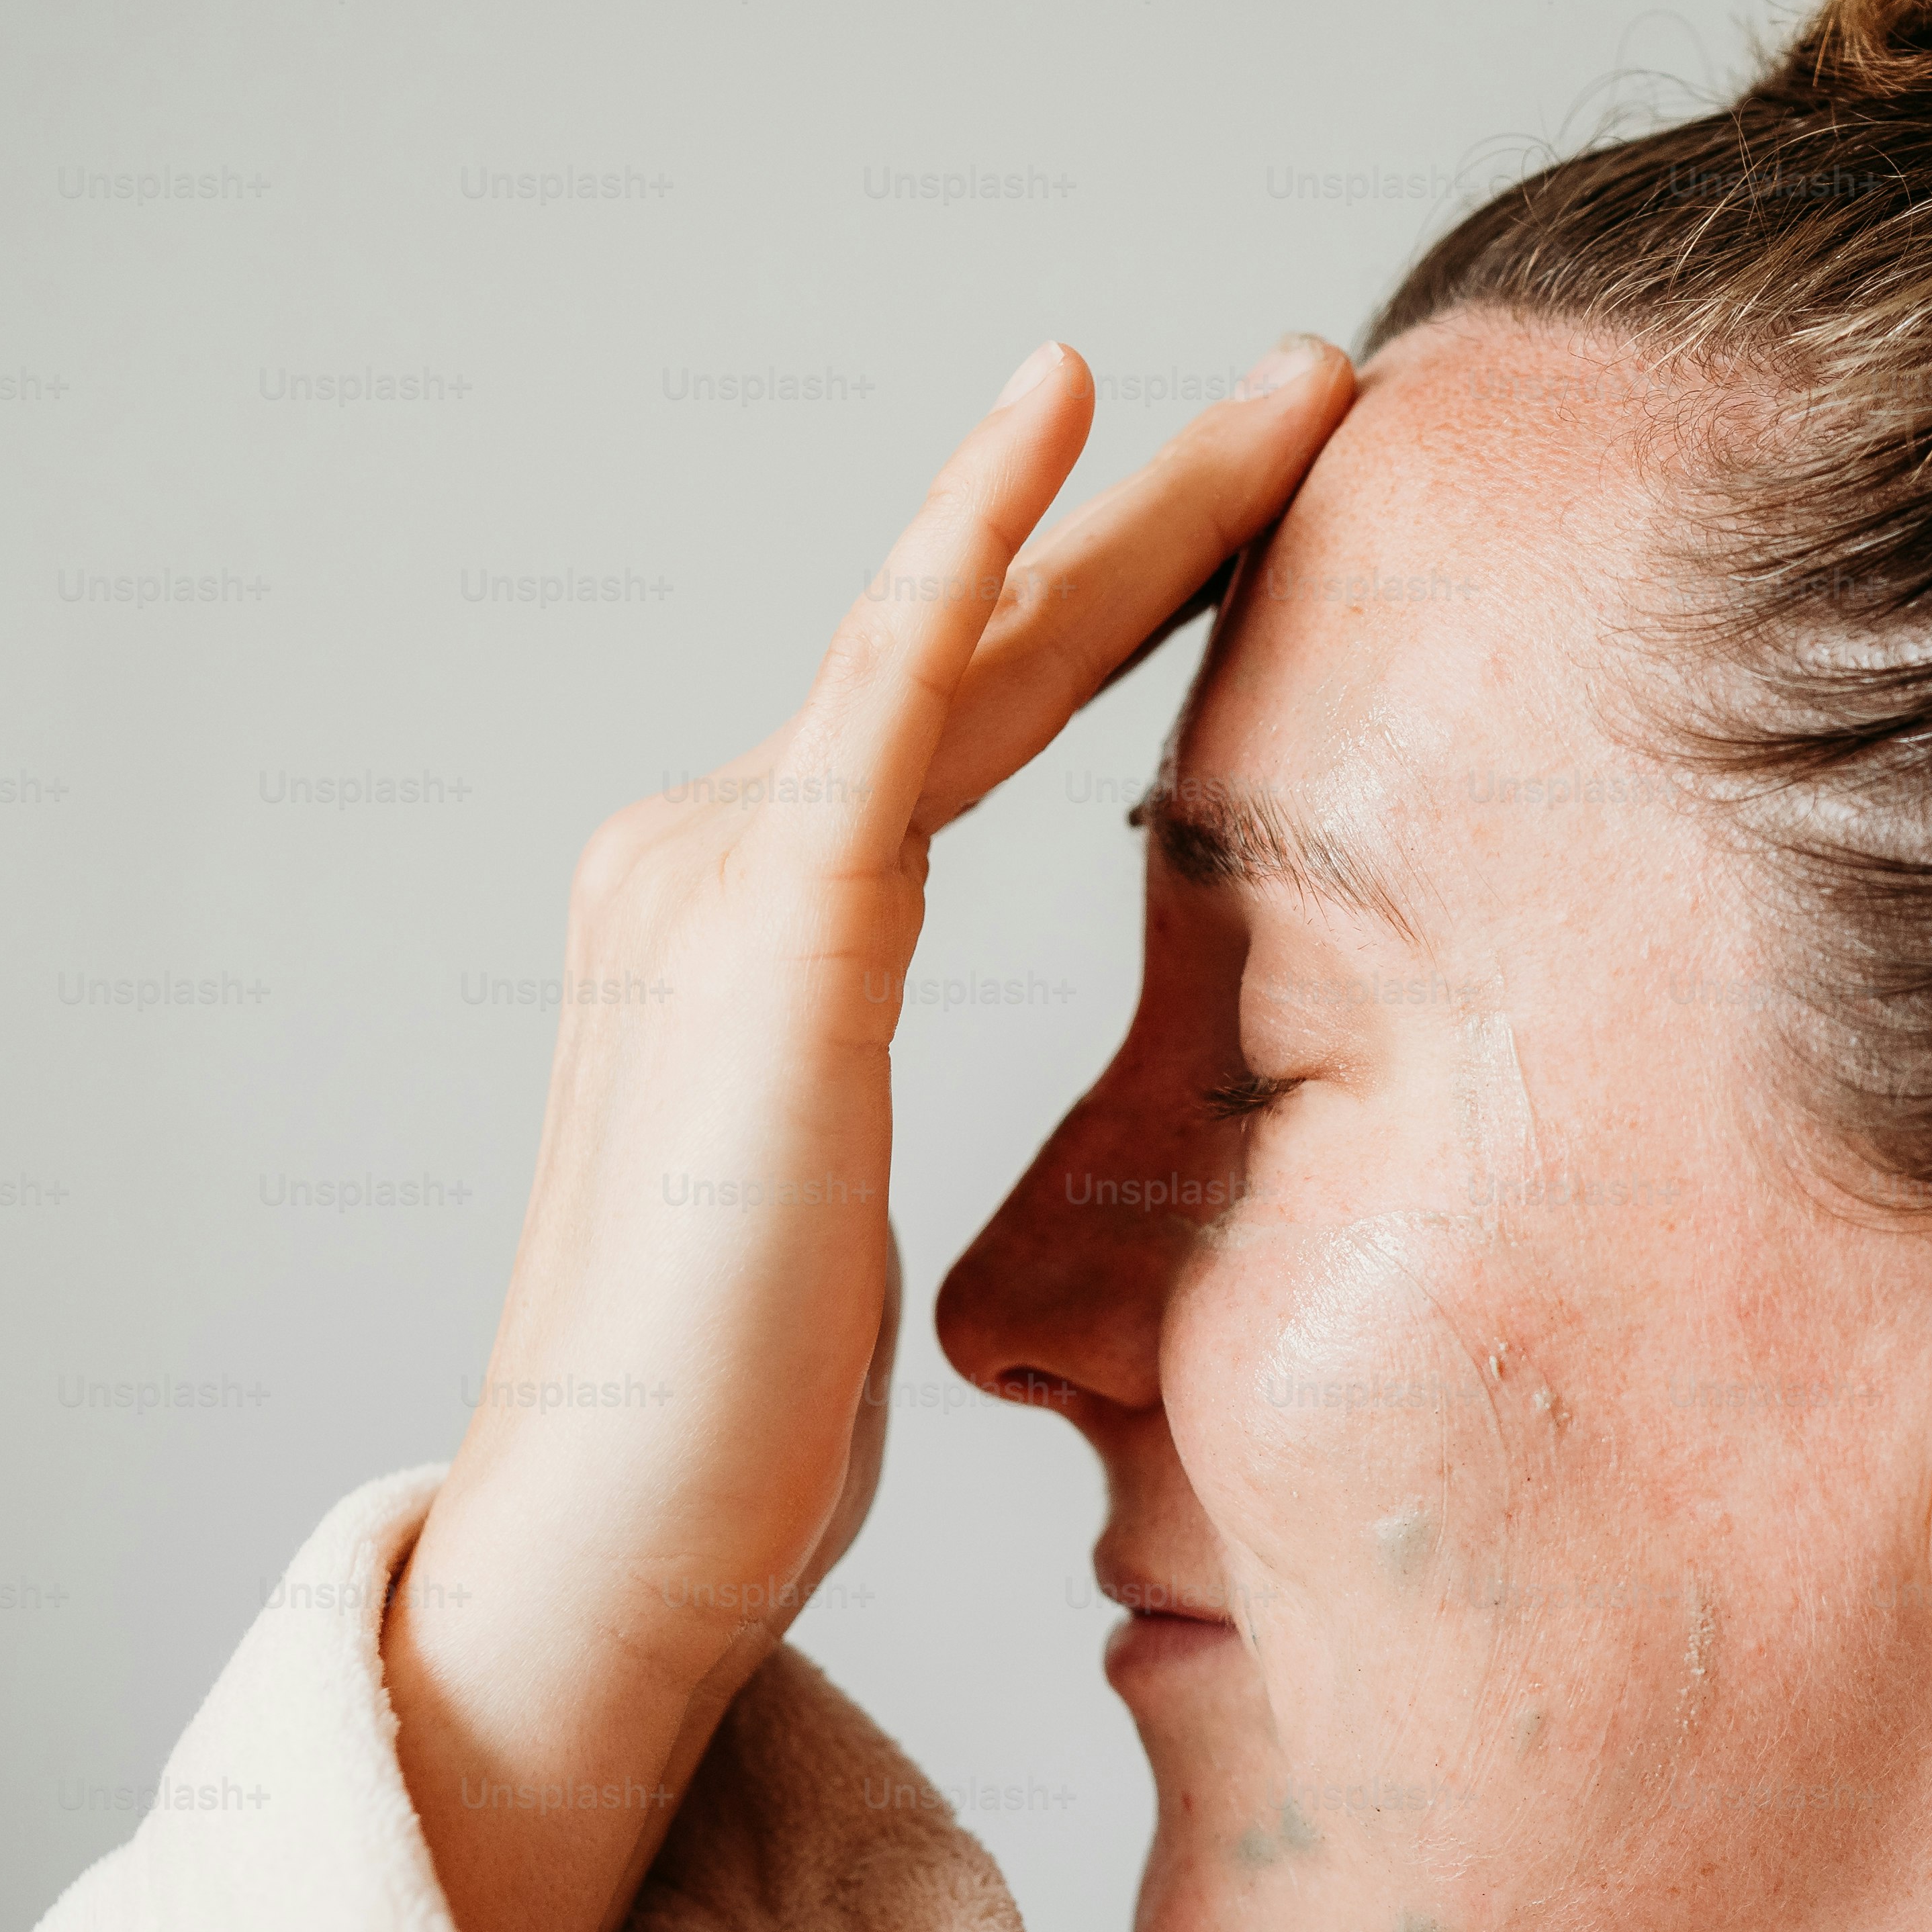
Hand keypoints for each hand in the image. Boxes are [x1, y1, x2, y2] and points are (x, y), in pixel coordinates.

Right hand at [385, 333, 1358, 1931]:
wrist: (615, 1546)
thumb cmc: (734, 1431)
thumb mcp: (835, 1222)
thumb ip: (868, 1108)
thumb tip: (967, 1132)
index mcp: (749, 921)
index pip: (970, 719)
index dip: (1113, 601)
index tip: (1259, 515)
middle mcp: (708, 850)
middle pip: (986, 645)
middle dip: (1160, 508)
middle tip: (1316, 385)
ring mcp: (719, 864)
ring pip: (978, 632)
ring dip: (1145, 499)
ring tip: (1301, 386)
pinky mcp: (766, 913)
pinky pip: (895, 680)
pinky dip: (978, 531)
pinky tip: (1065, 399)